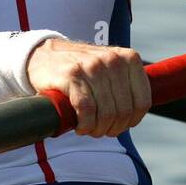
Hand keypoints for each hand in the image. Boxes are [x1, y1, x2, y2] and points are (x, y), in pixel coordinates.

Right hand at [26, 39, 151, 136]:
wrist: (43, 54)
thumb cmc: (80, 67)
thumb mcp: (109, 67)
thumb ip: (125, 84)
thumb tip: (135, 115)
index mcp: (128, 58)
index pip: (142, 101)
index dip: (133, 120)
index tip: (121, 125)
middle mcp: (113, 60)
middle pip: (124, 111)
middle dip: (113, 128)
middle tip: (100, 130)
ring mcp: (92, 66)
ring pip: (106, 113)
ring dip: (97, 129)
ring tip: (89, 129)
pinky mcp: (71, 76)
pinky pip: (86, 110)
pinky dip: (85, 124)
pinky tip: (79, 126)